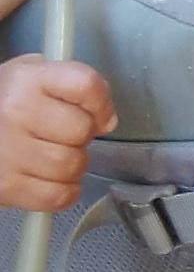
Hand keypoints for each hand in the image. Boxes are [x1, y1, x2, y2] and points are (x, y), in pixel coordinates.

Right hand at [0, 55, 115, 210]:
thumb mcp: (31, 75)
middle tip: (66, 138)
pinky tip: (52, 180)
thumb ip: (71, 84)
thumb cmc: (3, 103)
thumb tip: (105, 117)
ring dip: (73, 166)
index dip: (101, 104)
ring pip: (72, 166)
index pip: (85, 84)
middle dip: (82, 138)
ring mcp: (9, 152)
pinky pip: (57, 196)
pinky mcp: (5, 187)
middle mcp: (17, 112)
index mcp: (29, 80)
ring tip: (55, 157)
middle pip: (81, 130)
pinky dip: (64, 192)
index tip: (102, 116)